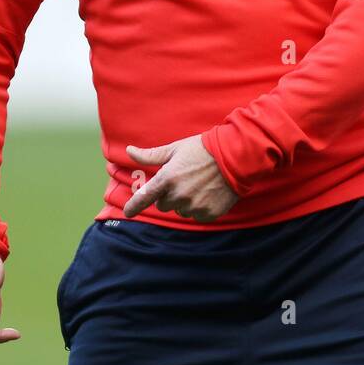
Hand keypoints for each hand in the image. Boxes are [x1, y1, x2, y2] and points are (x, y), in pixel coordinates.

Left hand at [124, 135, 238, 221]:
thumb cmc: (203, 149)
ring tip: (199, 184)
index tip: (128, 212)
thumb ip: (150, 155)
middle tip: (184, 180)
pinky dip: (200, 206)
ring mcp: (193, 206)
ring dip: (186, 201)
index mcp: (167, 178)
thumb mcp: (175, 149)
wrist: (235, 156)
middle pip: (164, 204)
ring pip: (181, 210)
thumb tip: (129, 151)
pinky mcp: (207, 213)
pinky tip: (209, 192)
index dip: (133, 206)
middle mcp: (178, 195)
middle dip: (170, 194)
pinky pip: (196, 215)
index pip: (144, 197)